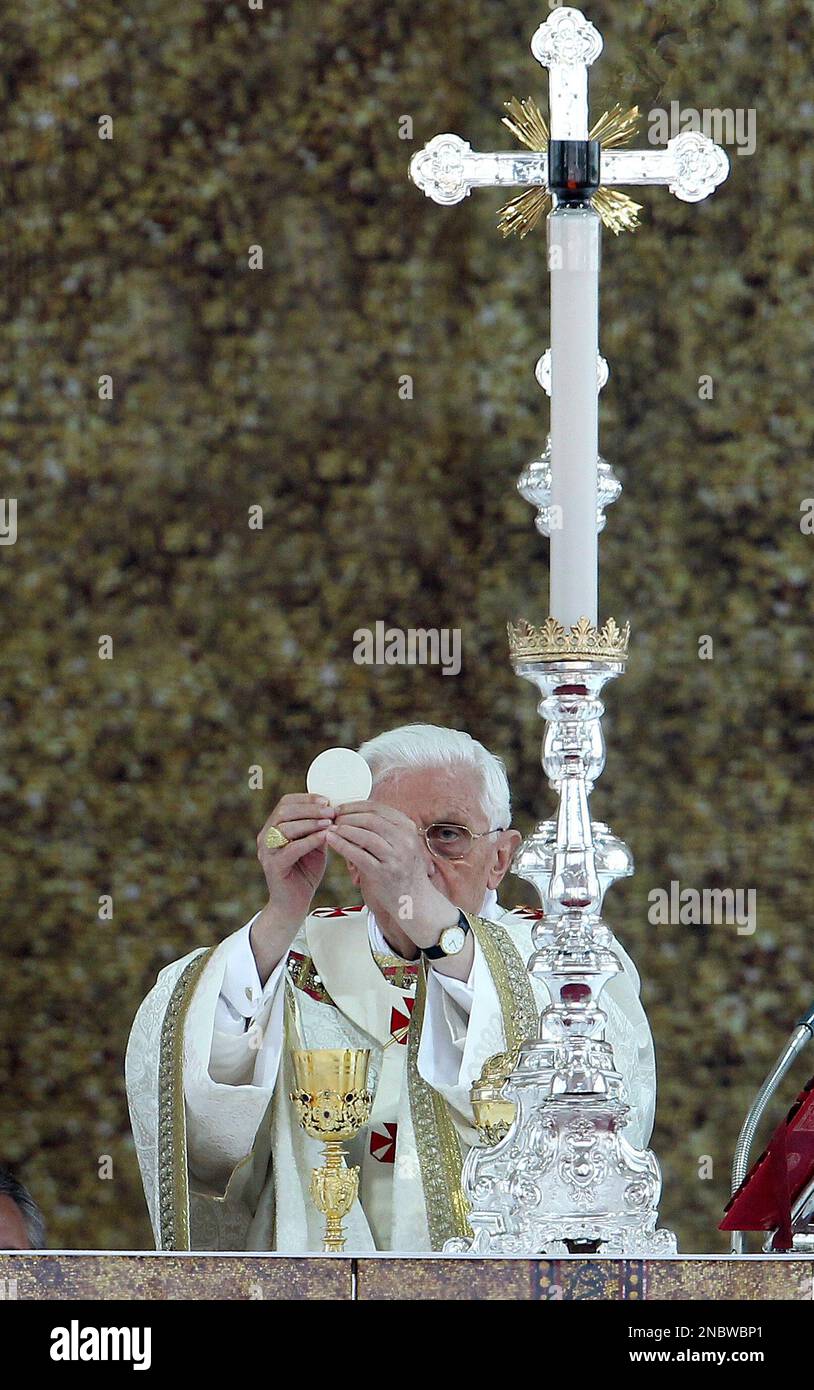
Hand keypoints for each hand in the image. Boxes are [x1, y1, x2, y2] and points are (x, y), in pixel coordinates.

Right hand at [256, 793, 332, 934]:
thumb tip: (334, 808)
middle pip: (284, 811)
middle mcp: (265, 837)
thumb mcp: (314, 845)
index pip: (285, 803)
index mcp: (273, 828)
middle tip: (331, 810)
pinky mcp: (274, 867)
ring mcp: (267, 852)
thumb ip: (318, 828)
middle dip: (310, 808)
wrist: (294, 904)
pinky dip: (309, 840)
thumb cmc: (305, 872)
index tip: (327, 799)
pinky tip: (324, 837)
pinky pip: (291, 849)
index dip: (306, 798)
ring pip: (285, 827)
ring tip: (330, 821)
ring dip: (310, 822)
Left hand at [325, 802, 457, 947]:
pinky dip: (341, 845)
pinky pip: (358, 855)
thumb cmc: (402, 869)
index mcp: (408, 828)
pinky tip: (331, 840)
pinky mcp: (383, 873)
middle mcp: (404, 840)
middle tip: (332, 818)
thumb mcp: (400, 843)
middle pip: (370, 819)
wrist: (414, 900)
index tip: (340, 807)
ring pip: (364, 835)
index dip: (355, 806)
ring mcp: (395, 856)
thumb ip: (381, 829)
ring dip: (343, 829)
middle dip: (347, 816)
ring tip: (329, 828)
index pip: (378, 808)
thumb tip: (351, 813)